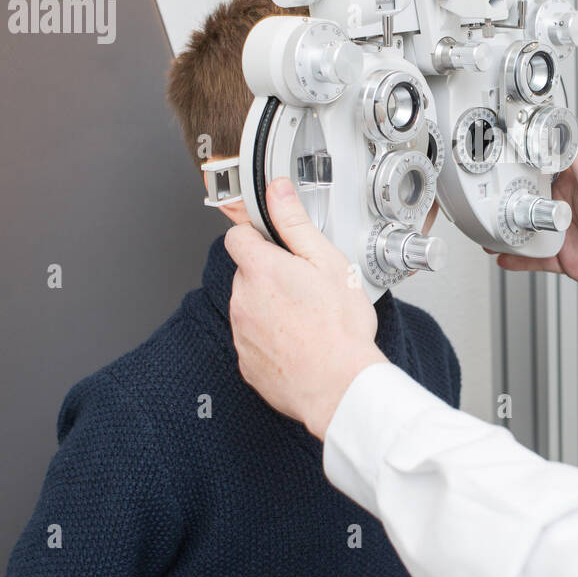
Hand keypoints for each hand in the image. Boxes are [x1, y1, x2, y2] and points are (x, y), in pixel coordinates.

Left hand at [224, 177, 386, 438]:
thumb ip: (295, 222)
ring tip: (309, 318)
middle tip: (307, 286)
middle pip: (248, 274)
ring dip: (272, 307)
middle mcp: (242, 300)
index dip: (257, 235)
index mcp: (260, 269)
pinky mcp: (247, 363)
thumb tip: (276, 190)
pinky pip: (255, 340)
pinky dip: (273, 339)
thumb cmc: (339, 328)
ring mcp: (242, 333)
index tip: (275, 242)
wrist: (338, 385)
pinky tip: (301, 342)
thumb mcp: (326, 261)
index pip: (238, 236)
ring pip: (251, 307)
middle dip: (271, 275)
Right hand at [490, 140, 577, 300]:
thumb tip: (558, 122)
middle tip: (482, 198)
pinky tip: (503, 255)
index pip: (539, 165)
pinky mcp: (562, 256)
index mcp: (573, 180)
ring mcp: (562, 231)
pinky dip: (516, 257)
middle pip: (525, 198)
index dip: (517, 161)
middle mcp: (565, 205)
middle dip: (503, 198)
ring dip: (505, 229)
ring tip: (486, 230)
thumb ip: (574, 153)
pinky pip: (532, 256)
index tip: (496, 157)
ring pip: (524, 228)